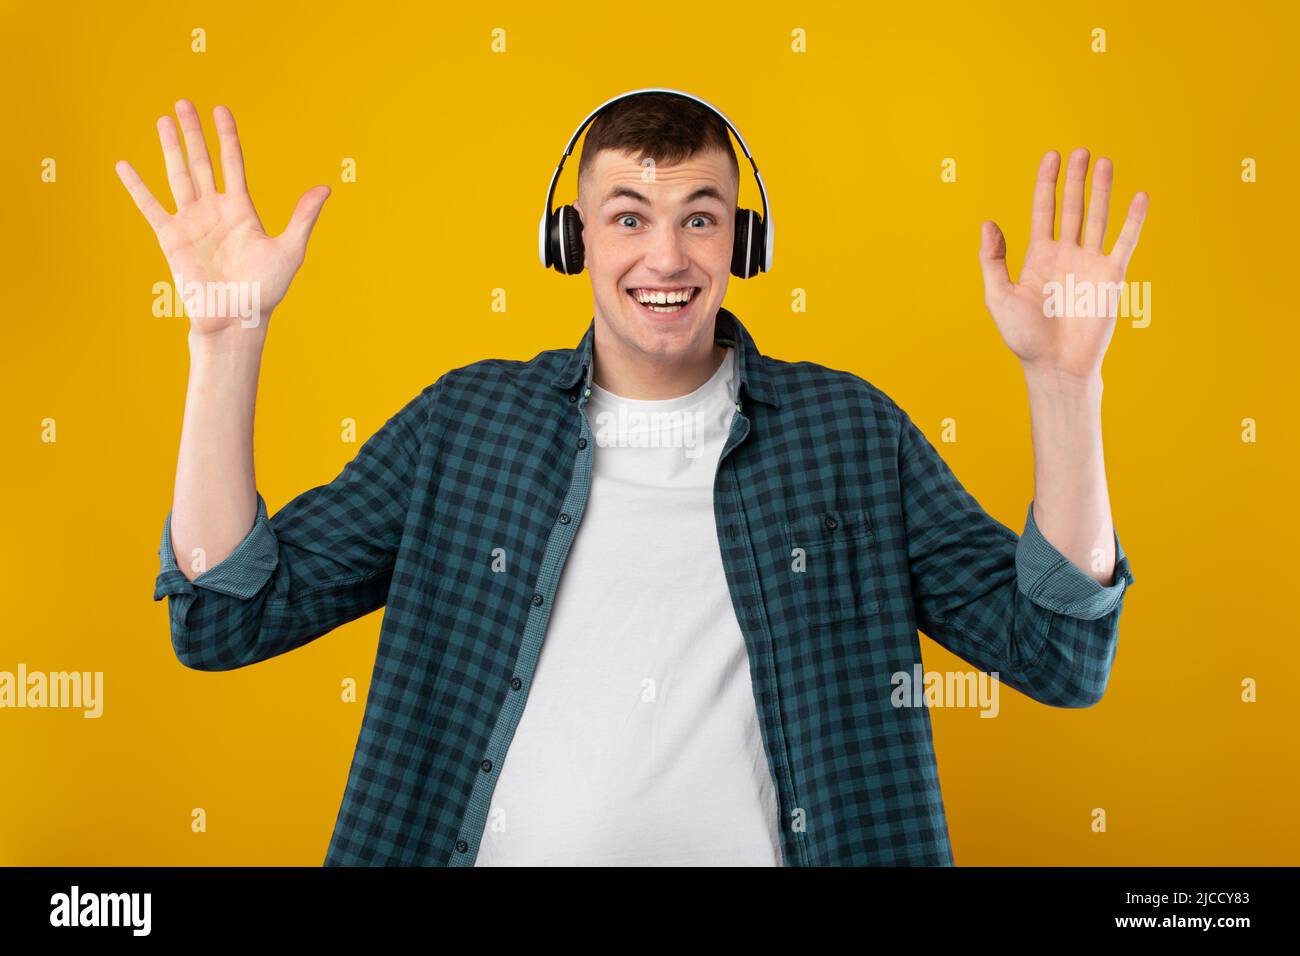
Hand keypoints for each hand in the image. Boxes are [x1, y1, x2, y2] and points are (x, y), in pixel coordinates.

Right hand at [115, 99, 329, 335]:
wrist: (236, 320)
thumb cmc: (265, 291)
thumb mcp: (289, 251)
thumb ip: (302, 218)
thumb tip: (325, 188)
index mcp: (242, 210)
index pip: (233, 163)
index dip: (227, 136)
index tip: (221, 110)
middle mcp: (214, 211)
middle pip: (201, 161)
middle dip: (193, 132)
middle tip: (183, 102)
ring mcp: (191, 222)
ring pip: (177, 175)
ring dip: (169, 147)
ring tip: (162, 120)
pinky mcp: (170, 238)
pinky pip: (150, 206)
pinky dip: (137, 187)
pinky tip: (123, 165)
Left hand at [978, 148, 1147, 381]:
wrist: (1055, 365)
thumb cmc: (1024, 336)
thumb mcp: (998, 296)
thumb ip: (992, 260)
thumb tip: (988, 223)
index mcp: (1038, 257)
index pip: (1042, 211)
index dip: (1046, 184)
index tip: (1051, 157)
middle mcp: (1066, 255)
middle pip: (1071, 207)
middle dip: (1075, 179)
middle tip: (1080, 151)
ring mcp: (1089, 263)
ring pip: (1097, 218)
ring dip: (1102, 191)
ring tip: (1105, 162)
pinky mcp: (1111, 276)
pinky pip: (1124, 242)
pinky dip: (1132, 221)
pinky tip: (1139, 197)